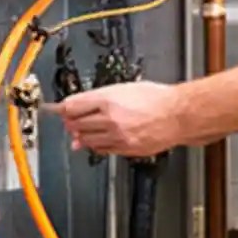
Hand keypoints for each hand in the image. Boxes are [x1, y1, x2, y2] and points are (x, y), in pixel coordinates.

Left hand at [53, 81, 183, 156]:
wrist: (178, 115)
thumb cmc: (157, 99)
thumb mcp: (125, 88)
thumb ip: (100, 98)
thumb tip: (80, 109)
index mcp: (109, 99)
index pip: (73, 106)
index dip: (63, 108)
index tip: (60, 109)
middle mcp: (110, 118)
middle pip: (76, 124)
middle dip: (71, 123)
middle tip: (71, 121)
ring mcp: (117, 135)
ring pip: (86, 139)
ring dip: (81, 136)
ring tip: (84, 131)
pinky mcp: (125, 148)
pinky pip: (102, 150)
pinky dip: (96, 145)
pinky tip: (100, 140)